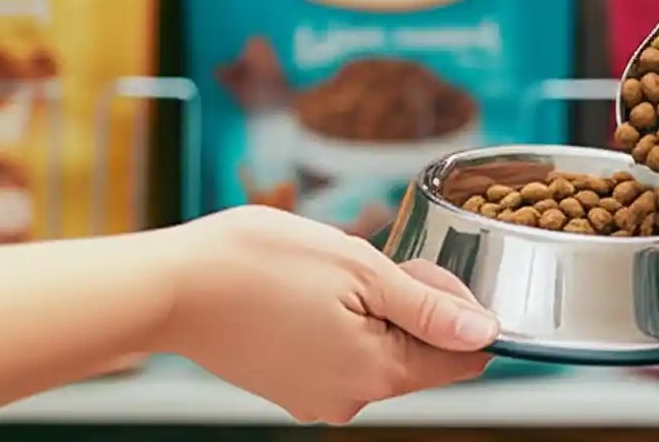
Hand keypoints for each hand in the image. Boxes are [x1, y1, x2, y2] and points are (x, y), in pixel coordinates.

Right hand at [159, 206, 496, 423]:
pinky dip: (340, 321)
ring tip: (328, 273)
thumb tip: (485, 333)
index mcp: (377, 373)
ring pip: (379, 349)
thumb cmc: (262, 263)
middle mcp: (351, 399)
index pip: (462, 358)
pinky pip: (340, 353)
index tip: (423, 271)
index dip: (460, 308)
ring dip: (373, 309)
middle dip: (410, 303)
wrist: (173, 285)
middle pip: (420, 352)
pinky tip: (308, 292)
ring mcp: (317, 397)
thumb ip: (429, 307)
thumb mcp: (361, 269)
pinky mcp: (290, 388)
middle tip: (368, 260)